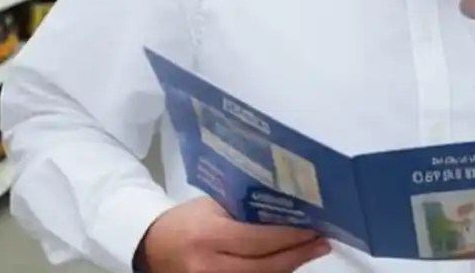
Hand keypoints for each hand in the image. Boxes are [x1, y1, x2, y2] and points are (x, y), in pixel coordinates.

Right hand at [137, 197, 330, 272]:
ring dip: (288, 267)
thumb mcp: (214, 207)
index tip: (314, 229)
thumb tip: (290, 213)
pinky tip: (286, 263)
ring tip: (309, 251)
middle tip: (322, 243)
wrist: (152, 246)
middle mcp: (208, 267)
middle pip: (265, 267)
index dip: (290, 237)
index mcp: (209, 236)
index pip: (259, 240)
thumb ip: (246, 212)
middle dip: (297, 255)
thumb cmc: (187, 220)